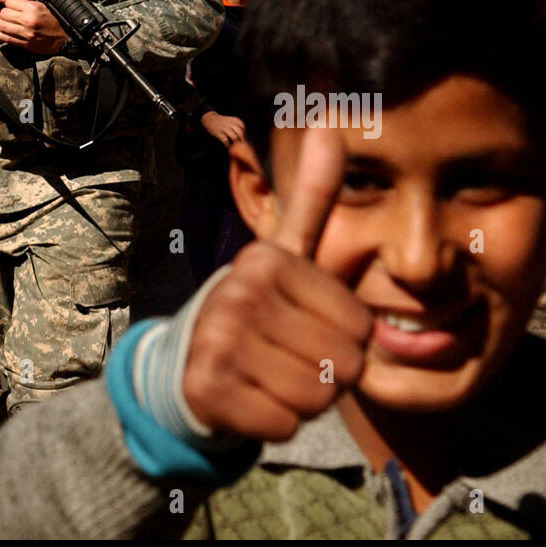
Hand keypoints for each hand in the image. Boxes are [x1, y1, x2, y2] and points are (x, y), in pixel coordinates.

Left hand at [0, 0, 68, 54]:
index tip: (11, 4)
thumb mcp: (42, 3)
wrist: (66, 37)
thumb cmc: (56, 20)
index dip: (8, 2)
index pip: (9, 2)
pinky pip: (4, 38)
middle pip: (3, 14)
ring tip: (1, 21)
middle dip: (3, 12)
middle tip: (9, 13)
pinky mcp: (24, 44)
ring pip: (1, 25)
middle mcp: (28, 21)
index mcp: (33, 9)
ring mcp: (25, 34)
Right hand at [182, 127, 373, 440]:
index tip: (304, 328)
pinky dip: (274, 424)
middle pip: (343, 365)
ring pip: (316, 399)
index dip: (343, 341)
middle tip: (287, 358)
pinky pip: (283, 425)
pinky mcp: (206, 389)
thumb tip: (330, 121)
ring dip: (300, 402)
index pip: (361, 328)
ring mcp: (218, 340)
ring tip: (268, 377)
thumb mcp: (286, 254)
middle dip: (324, 375)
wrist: (184, 369)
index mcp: (267, 260)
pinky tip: (249, 401)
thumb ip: (312, 195)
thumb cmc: (255, 311)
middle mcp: (239, 292)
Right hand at [201, 111, 244, 146]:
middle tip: (240, 144)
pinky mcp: (218, 133)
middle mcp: (230, 123)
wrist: (210, 119)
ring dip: (235, 143)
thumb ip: (237, 126)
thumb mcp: (231, 120)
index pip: (242, 127)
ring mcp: (224, 128)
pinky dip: (228, 144)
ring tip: (235, 146)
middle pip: (240, 133)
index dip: (243, 133)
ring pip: (234, 137)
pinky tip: (228, 146)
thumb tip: (244, 135)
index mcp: (234, 120)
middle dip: (241, 139)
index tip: (242, 136)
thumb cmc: (222, 122)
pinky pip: (225, 140)